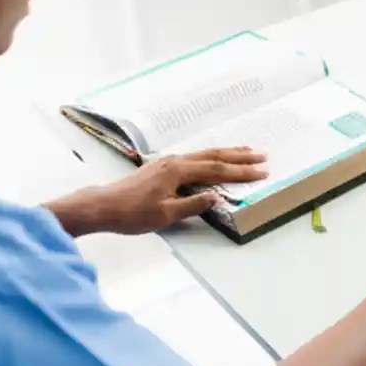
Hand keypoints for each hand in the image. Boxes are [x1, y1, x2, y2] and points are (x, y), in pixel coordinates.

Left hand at [47, 147, 267, 235]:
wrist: (102, 206)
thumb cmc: (131, 213)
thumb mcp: (165, 214)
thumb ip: (193, 205)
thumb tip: (216, 198)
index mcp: (178, 171)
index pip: (217, 170)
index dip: (241, 172)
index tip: (261, 171)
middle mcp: (175, 161)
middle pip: (214, 156)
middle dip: (240, 156)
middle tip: (262, 155)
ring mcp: (168, 162)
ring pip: (204, 154)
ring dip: (227, 153)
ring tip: (246, 151)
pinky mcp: (162, 167)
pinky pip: (194, 158)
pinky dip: (211, 157)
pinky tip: (215, 159)